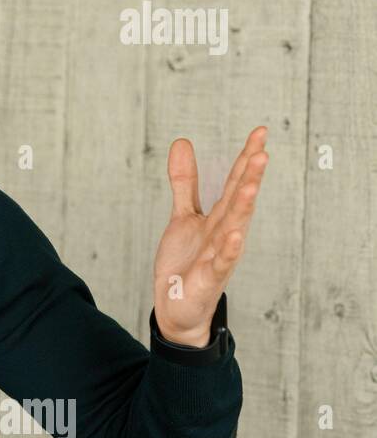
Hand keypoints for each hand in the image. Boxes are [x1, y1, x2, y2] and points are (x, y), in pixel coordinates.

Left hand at [153, 127, 268, 346]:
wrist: (175, 305)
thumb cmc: (186, 261)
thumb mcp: (183, 215)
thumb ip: (185, 182)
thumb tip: (182, 142)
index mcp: (220, 217)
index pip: (236, 182)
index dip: (246, 158)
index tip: (260, 132)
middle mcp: (226, 233)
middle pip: (239, 200)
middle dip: (250, 177)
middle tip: (262, 150)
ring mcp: (220, 255)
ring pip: (235, 227)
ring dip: (244, 207)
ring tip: (252, 184)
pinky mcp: (209, 277)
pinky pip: (221, 262)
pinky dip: (229, 250)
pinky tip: (235, 236)